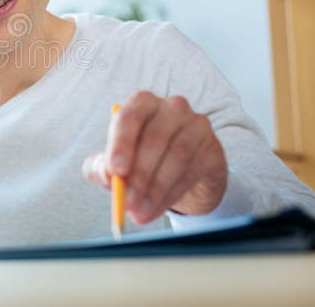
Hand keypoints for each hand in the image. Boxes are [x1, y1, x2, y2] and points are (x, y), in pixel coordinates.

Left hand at [82, 91, 226, 223]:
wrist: (181, 173)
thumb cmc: (140, 160)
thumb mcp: (115, 165)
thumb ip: (101, 168)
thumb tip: (106, 175)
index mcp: (142, 103)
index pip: (130, 117)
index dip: (121, 144)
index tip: (115, 171)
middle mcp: (171, 107)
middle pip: (154, 138)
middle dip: (139, 175)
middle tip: (128, 202)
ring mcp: (196, 125)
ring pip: (176, 156)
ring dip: (156, 189)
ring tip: (140, 211)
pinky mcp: (212, 147)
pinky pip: (193, 170)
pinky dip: (172, 193)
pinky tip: (157, 207)